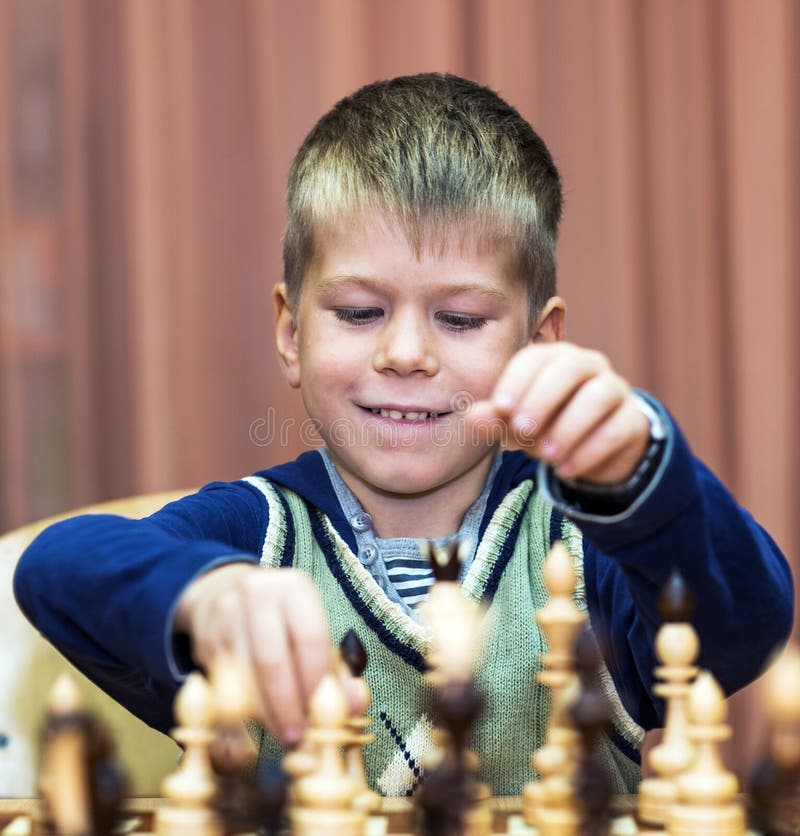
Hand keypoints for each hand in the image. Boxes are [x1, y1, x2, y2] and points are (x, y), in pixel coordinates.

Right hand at [174, 563, 365, 743]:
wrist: (226, 593)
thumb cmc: (283, 619)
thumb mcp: (314, 629)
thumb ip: (337, 669)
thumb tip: (353, 706)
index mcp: (294, 587)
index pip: (310, 637)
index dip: (315, 681)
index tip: (319, 714)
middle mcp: (257, 593)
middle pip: (272, 660)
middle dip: (286, 705)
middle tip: (296, 736)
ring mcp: (226, 614)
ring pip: (243, 675)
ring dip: (263, 713)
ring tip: (280, 732)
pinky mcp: (204, 637)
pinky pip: (222, 683)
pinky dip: (240, 709)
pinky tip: (255, 722)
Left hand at [468, 342, 649, 484]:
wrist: (594, 450)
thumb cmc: (547, 426)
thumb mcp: (517, 425)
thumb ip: (496, 419)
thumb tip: (472, 417)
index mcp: (553, 359)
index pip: (536, 357)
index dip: (518, 379)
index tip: (501, 407)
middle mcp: (588, 366)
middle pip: (570, 367)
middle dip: (543, 398)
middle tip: (522, 430)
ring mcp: (615, 389)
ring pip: (599, 396)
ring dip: (569, 426)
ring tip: (545, 456)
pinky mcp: (634, 419)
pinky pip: (618, 428)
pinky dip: (590, 451)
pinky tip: (566, 470)